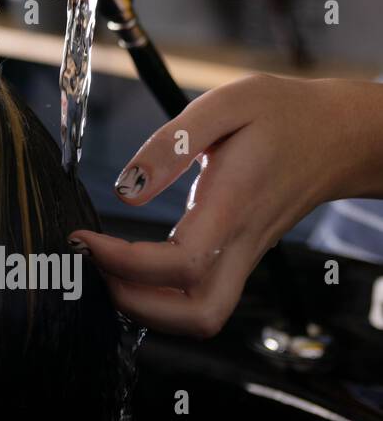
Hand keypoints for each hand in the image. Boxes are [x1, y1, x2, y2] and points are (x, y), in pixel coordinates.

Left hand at [70, 75, 382, 337]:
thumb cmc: (283, 114)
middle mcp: (241, 243)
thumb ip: (171, 143)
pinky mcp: (240, 257)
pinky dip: (161, 296)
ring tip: (106, 267)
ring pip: (202, 316)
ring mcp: (244, 256)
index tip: (83, 239)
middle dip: (135, 303)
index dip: (123, 262)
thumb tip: (126, 189)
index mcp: (233, 206)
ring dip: (147, 306)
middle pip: (198, 316)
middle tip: (94, 265)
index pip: (180, 264)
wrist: (339, 134)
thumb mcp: (225, 104)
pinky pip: (202, 297)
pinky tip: (130, 264)